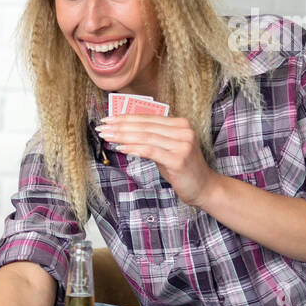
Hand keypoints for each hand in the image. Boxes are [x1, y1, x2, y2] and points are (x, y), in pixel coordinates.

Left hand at [96, 115, 218, 206]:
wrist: (204, 187)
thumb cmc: (182, 168)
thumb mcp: (167, 148)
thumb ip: (152, 137)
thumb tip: (124, 131)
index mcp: (180, 124)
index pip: (148, 118)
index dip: (125, 117)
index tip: (107, 119)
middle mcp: (183, 131)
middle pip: (145, 126)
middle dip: (120, 126)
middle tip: (102, 127)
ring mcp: (182, 144)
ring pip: (146, 137)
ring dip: (123, 136)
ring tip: (107, 136)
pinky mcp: (178, 159)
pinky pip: (150, 150)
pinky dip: (133, 148)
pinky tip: (120, 148)